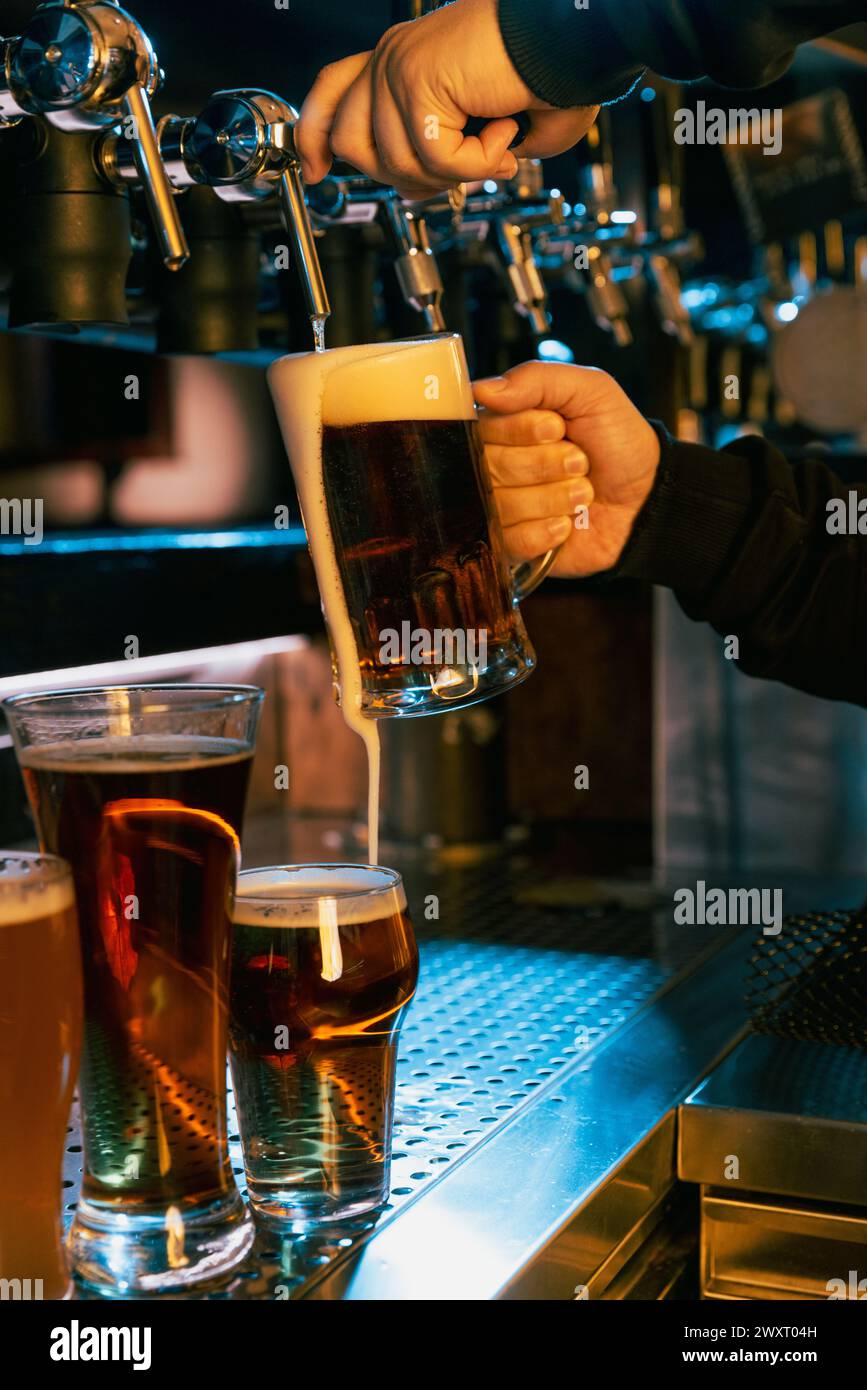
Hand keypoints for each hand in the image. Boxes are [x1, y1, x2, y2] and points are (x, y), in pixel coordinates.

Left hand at [295, 0, 598, 199]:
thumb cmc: (544, 75)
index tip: (317, 172)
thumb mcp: (478, 126)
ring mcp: (401, 67)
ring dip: (458, 172)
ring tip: (497, 143)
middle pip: (354, 145)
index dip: (316, 137)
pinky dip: (479, 163)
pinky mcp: (420, 80)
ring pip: (400, 164)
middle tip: (463, 169)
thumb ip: (440, 154)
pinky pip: (436, 159)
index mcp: (399, 61)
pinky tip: (504, 131)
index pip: (333, 94)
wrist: (571, 41)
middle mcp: (393, 58)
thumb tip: (420, 186)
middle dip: (408, 177)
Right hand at [474, 362, 661, 577]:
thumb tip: (482, 391)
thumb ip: (536, 379)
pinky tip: (567, 524)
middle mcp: (493, 464)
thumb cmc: (618, 442)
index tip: (557, 428)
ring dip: (553, 499)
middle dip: (545, 464)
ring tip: (581, 494)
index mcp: (504, 422)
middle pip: (488, 466)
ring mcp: (499, 507)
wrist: (646, 498)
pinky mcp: (510, 545)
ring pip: (500, 505)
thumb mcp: (590, 391)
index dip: (520, 429)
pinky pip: (510, 541)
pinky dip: (547, 531)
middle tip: (579, 462)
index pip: (480, 426)